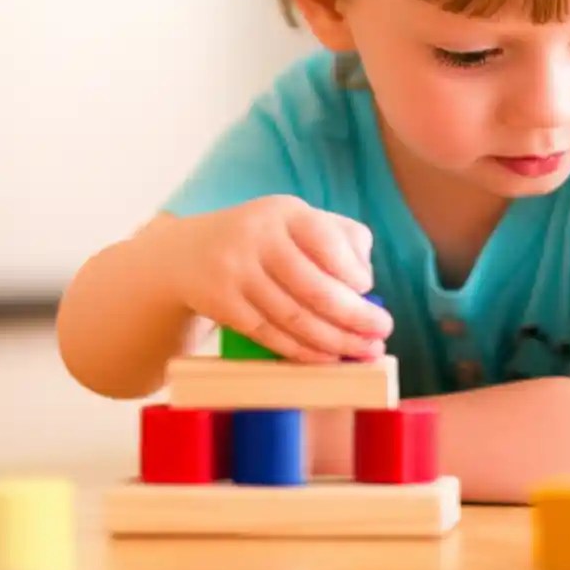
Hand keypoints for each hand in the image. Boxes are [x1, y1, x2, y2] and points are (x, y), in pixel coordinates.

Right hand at [155, 195, 392, 361]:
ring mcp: (235, 272)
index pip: (328, 241)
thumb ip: (343, 237)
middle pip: (314, 287)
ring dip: (335, 340)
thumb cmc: (266, 240)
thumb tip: (366, 279)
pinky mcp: (221, 304)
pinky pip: (270, 334)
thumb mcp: (299, 222)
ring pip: (294, 316)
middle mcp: (257, 237)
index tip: (368, 291)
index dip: (354, 272)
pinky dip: (303, 350)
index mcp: (285, 212)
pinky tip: (328, 357)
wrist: (187, 254)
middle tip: (382, 332)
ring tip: (364, 350)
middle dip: (355, 316)